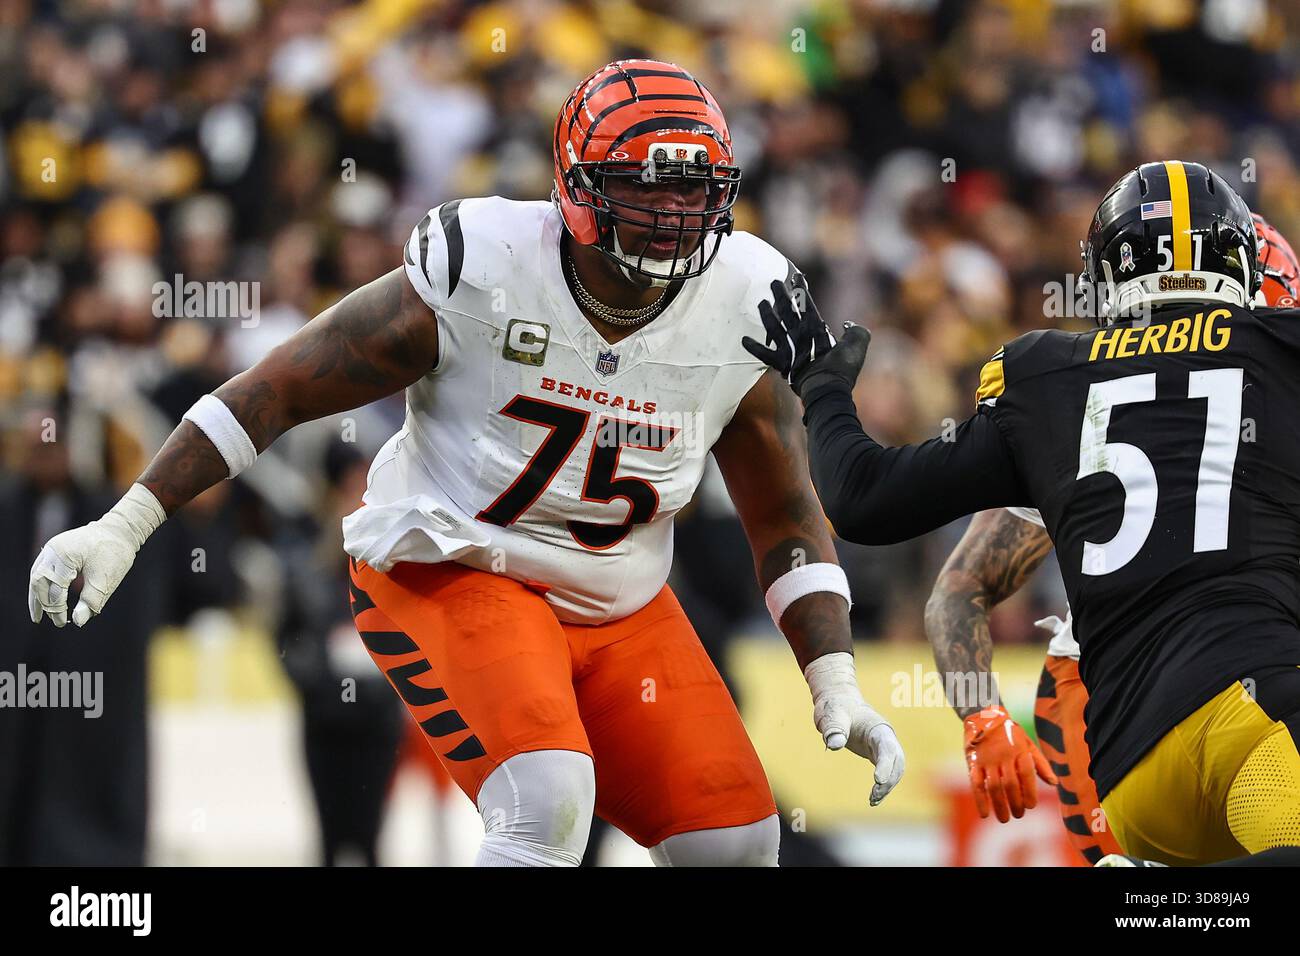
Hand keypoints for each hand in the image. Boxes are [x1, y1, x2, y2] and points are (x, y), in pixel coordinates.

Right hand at [28, 484, 164, 626]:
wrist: (120, 529)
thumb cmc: (115, 553)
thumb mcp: (105, 579)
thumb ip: (90, 601)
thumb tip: (78, 622)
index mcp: (64, 556)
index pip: (55, 589)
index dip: (57, 608)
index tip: (63, 622)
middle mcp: (52, 550)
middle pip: (40, 583)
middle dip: (45, 604)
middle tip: (55, 622)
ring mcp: (51, 548)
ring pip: (37, 576)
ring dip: (37, 597)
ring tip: (38, 616)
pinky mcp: (54, 549)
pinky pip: (41, 570)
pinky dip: (42, 586)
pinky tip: (43, 599)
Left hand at [742, 277, 871, 396]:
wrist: (826, 390)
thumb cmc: (842, 369)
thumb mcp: (857, 346)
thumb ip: (856, 332)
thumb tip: (849, 325)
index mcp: (815, 327)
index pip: (806, 303)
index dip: (800, 289)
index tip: (796, 277)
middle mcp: (798, 334)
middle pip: (786, 310)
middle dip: (780, 295)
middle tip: (774, 283)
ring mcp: (788, 348)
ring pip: (773, 326)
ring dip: (766, 313)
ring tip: (761, 302)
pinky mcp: (781, 363)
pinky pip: (764, 353)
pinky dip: (753, 347)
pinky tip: (744, 339)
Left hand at [804, 652, 905, 805]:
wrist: (839, 702)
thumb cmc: (836, 707)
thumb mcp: (832, 715)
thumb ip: (833, 728)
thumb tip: (833, 745)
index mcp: (877, 726)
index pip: (887, 747)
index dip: (885, 764)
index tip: (877, 780)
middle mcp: (885, 737)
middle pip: (897, 761)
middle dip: (889, 780)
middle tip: (873, 796)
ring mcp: (884, 746)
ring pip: (895, 769)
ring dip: (887, 786)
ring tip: (872, 800)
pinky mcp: (878, 754)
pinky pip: (887, 772)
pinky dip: (883, 786)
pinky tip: (873, 799)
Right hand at [963, 705, 1056, 822]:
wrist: (982, 715)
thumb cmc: (1009, 732)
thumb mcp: (1027, 743)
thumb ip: (1039, 763)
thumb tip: (1054, 783)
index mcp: (1018, 750)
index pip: (1026, 775)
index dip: (1029, 792)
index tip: (1030, 806)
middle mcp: (1002, 755)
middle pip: (1010, 784)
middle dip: (1015, 803)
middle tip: (1018, 815)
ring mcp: (987, 760)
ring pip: (994, 786)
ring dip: (999, 805)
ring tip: (1004, 819)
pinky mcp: (973, 763)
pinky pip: (976, 783)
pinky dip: (980, 800)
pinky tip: (984, 814)